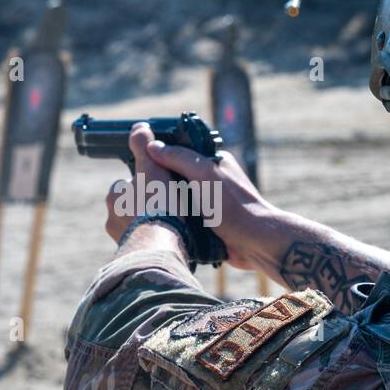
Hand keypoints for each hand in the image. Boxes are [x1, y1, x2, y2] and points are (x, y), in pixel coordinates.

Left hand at [104, 122, 178, 241]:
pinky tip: (172, 239)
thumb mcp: (151, 168)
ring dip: (151, 225)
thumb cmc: (157, 205)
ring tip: (173, 223)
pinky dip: (155, 241)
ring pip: (138, 227)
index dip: (142, 182)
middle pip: (131, 207)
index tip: (157, 185)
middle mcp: (113, 221)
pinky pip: (146, 244)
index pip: (124, 185)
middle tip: (168, 205)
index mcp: (115, 198)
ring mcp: (124, 241)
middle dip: (145, 206)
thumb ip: (143, 147)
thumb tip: (138, 128)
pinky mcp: (137, 257)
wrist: (163, 245)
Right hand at [141, 135, 281, 270]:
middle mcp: (210, 180)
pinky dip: (172, 218)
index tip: (139, 156)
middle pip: (175, 174)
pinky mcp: (204, 222)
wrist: (253, 244)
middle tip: (136, 183)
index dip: (161, 152)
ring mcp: (207, 201)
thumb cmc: (233, 207)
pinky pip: (181, 216)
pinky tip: (158, 220)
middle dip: (159, 180)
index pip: (181, 149)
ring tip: (143, 203)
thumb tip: (153, 146)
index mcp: (213, 161)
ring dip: (164, 202)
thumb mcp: (204, 175)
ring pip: (176, 197)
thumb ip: (179, 158)